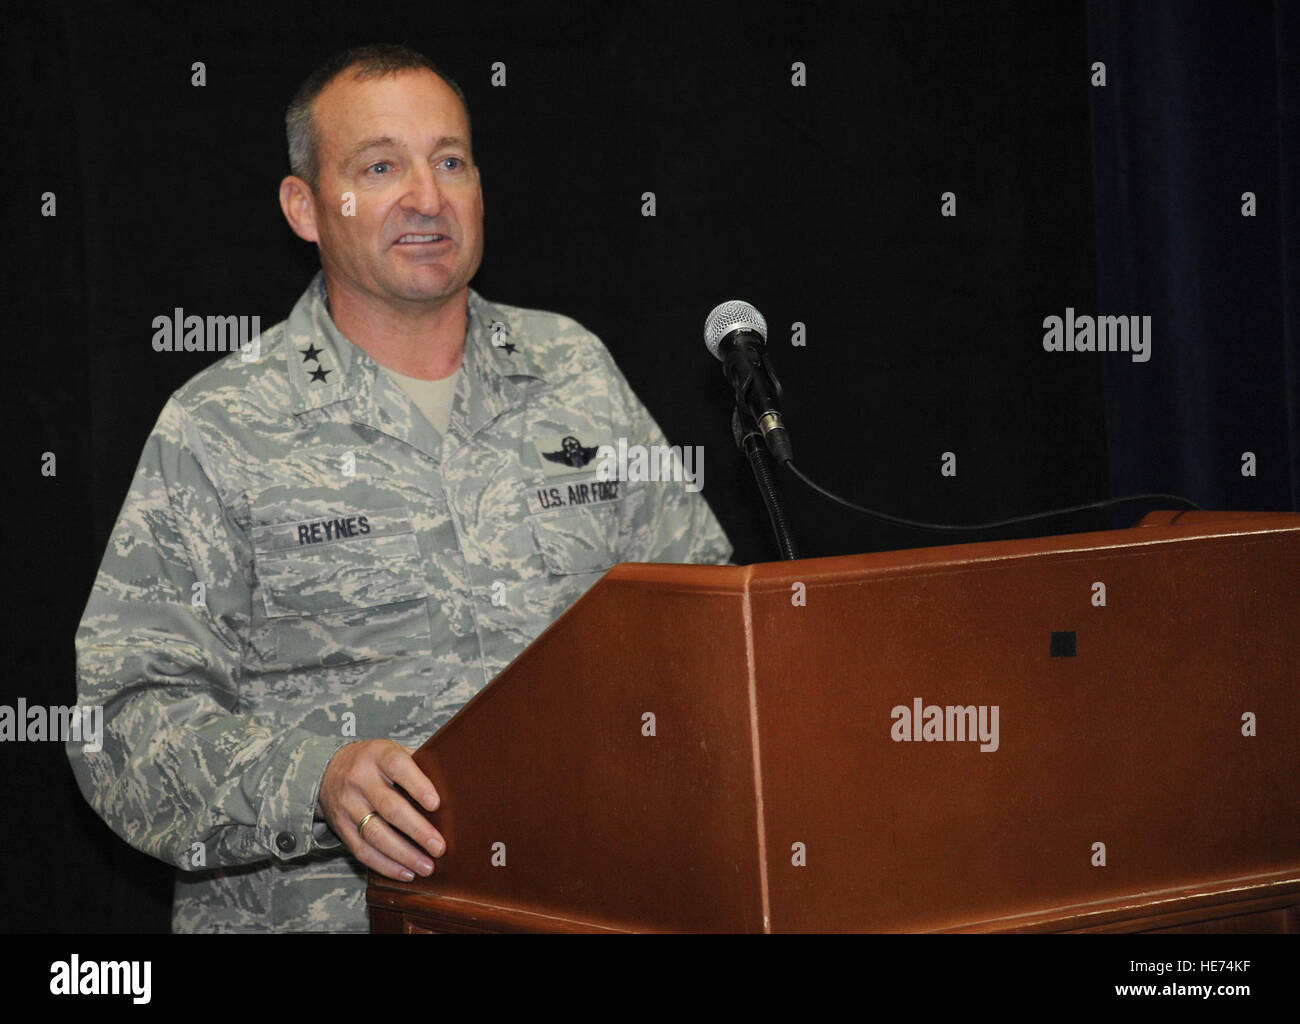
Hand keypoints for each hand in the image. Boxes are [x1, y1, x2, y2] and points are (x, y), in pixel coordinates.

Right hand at [317, 739, 444, 881]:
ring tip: (426, 866)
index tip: (436, 804)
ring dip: (403, 854)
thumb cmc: (376, 763)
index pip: (398, 767)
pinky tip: (405, 872)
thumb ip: (417, 765)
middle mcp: (360, 779)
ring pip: (375, 834)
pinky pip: (362, 850)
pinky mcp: (341, 827)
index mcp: (378, 756)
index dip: (417, 786)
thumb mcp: (392, 752)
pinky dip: (385, 865)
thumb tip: (454, 789)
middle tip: (439, 847)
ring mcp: (348, 805)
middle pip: (389, 807)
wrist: (329, 769)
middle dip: (417, 830)